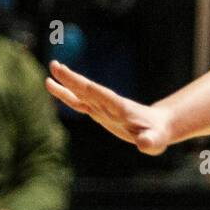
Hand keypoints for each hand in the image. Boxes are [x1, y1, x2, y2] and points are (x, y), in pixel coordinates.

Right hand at [45, 60, 173, 154]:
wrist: (157, 126)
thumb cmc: (156, 135)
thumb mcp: (156, 141)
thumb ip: (150, 141)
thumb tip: (144, 143)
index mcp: (122, 110)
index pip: (105, 98)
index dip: (91, 90)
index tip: (80, 82)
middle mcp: (109, 105)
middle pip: (89, 90)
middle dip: (73, 80)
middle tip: (56, 66)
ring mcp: (102, 107)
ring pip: (81, 93)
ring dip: (67, 82)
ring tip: (52, 67)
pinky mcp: (97, 110)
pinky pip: (79, 102)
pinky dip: (66, 94)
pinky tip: (52, 86)